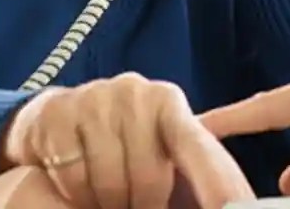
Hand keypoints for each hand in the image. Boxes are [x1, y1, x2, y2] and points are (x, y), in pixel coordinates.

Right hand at [0, 73, 253, 208]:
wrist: (52, 120)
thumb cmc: (119, 148)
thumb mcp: (158, 156)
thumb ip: (191, 179)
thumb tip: (230, 207)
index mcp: (169, 103)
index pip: (200, 149)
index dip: (219, 183)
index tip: (237, 207)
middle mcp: (134, 92)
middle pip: (149, 177)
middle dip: (144, 203)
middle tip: (134, 202)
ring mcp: (93, 99)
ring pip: (109, 182)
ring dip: (108, 201)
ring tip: (105, 194)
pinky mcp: (56, 113)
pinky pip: (73, 178)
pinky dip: (76, 194)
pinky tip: (76, 182)